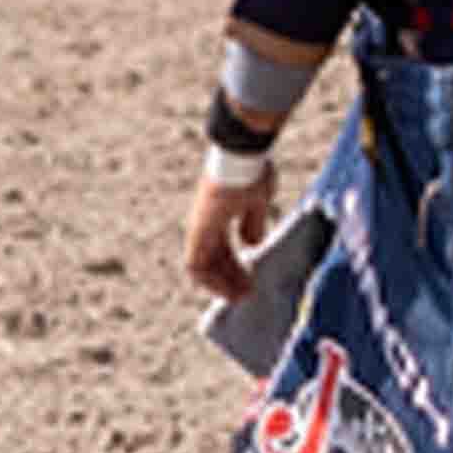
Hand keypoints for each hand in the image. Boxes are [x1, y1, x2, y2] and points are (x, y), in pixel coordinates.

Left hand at [184, 168, 276, 302]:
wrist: (240, 154)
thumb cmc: (251, 171)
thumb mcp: (257, 201)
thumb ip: (252, 222)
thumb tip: (250, 243)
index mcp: (218, 215)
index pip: (220, 248)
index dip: (234, 267)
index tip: (249, 280)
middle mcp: (205, 223)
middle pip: (212, 259)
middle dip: (229, 278)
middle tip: (246, 293)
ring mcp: (200, 226)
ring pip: (201, 266)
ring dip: (221, 284)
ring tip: (241, 297)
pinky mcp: (199, 229)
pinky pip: (196, 264)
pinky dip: (211, 281)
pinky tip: (229, 291)